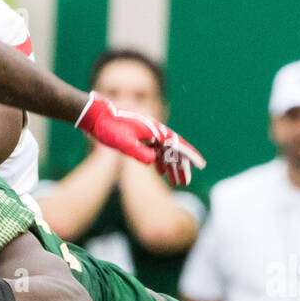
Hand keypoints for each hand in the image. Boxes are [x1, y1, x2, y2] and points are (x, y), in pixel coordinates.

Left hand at [75, 93, 204, 186]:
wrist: (97, 117)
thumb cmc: (109, 128)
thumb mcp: (123, 143)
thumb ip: (138, 152)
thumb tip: (154, 162)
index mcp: (155, 131)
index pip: (178, 145)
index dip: (190, 156)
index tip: (201, 165)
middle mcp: (155, 132)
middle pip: (173, 151)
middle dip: (181, 167)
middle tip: (185, 183)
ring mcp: (148, 134)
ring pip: (165, 153)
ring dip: (171, 167)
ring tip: (176, 183)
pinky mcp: (141, 138)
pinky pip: (155, 151)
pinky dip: (160, 162)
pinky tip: (161, 173)